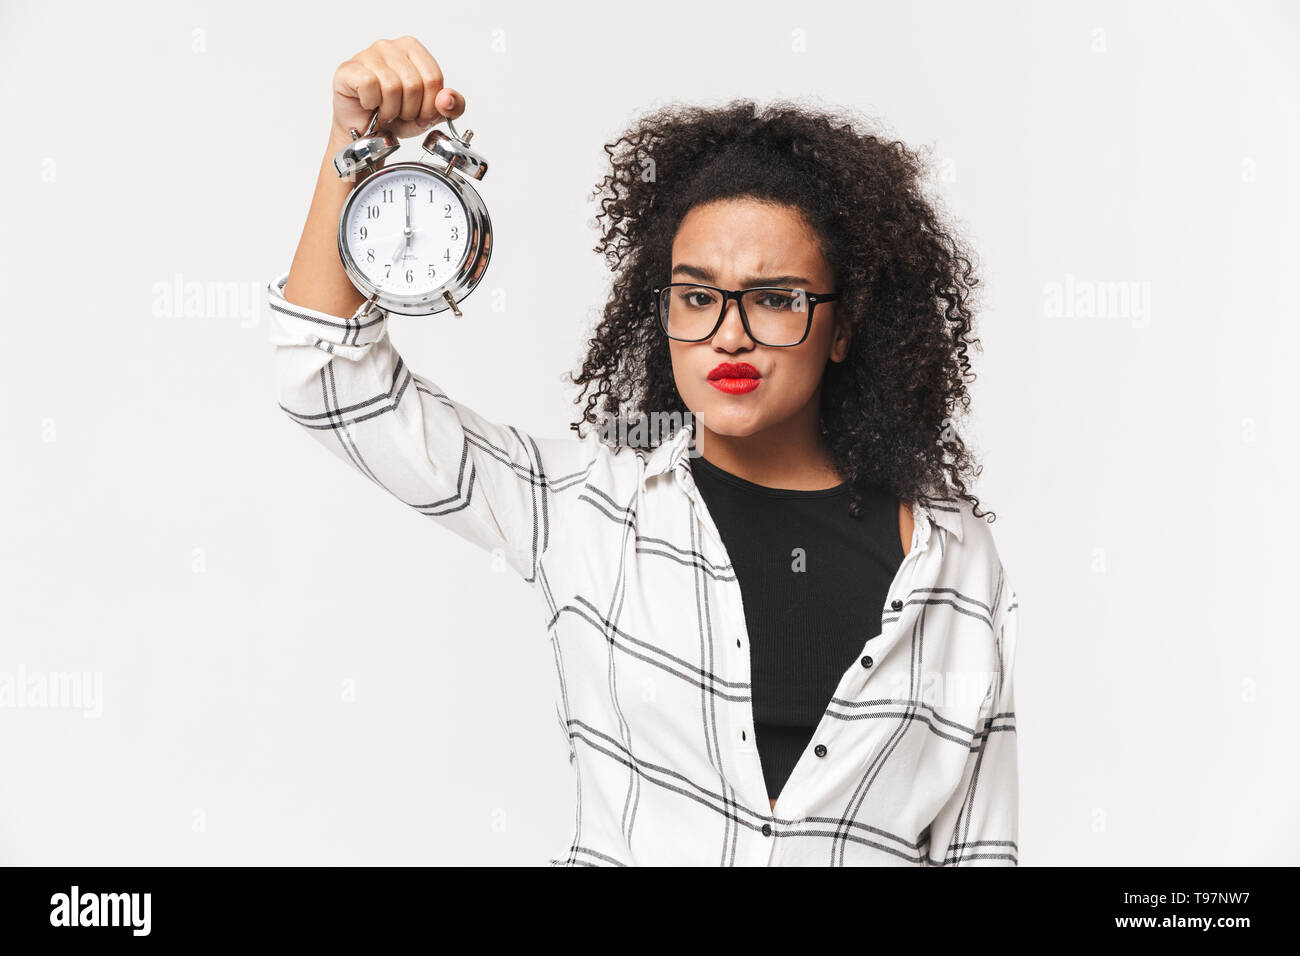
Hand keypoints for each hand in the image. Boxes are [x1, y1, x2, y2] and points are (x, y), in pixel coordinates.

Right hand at [331, 36, 466, 142]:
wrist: (366, 131)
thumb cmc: (396, 116)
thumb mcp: (431, 115)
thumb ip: (452, 106)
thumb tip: (448, 99)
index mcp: (413, 50)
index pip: (433, 78)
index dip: (429, 105)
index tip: (420, 114)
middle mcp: (390, 47)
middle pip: (414, 83)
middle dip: (410, 110)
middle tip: (399, 113)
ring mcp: (368, 54)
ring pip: (392, 86)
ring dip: (390, 109)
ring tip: (384, 110)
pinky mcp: (349, 68)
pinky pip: (370, 86)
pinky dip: (372, 104)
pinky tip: (369, 104)